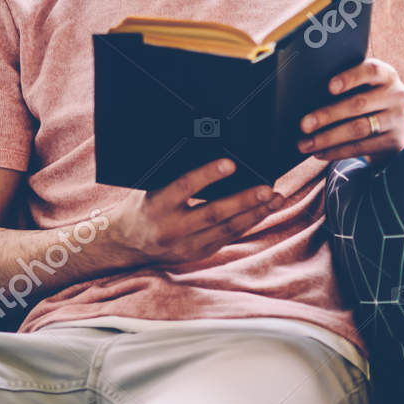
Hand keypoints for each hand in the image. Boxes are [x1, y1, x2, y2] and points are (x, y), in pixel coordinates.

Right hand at [107, 157, 286, 266]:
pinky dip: (248, 224)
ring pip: (227, 229)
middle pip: (213, 214)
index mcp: (157, 205)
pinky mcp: (198, 254)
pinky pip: (228, 238)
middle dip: (244, 201)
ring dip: (255, 214)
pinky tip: (263, 212)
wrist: (127, 245)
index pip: (185, 187)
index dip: (208, 175)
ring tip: (276, 199)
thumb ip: (176, 176)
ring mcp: (186, 245)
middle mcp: (172, 228)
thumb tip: (209, 150)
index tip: (231, 163)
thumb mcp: (151, 187)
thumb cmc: (143, 206)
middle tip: (268, 189)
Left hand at [296, 57, 403, 162]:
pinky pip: (361, 147)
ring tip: (306, 144)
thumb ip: (346, 86)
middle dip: (328, 114)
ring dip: (328, 138)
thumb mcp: (365, 87)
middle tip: (304, 124)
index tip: (329, 87)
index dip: (350, 78)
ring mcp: (398, 120)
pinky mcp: (395, 142)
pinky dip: (337, 151)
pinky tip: (320, 153)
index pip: (371, 71)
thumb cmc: (369, 101)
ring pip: (359, 128)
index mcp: (387, 75)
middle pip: (359, 104)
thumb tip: (307, 95)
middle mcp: (397, 95)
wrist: (395, 127)